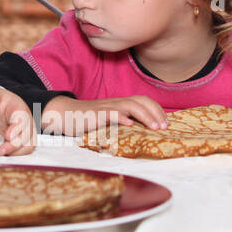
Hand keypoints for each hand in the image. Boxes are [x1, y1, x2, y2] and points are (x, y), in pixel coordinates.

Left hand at [0, 87, 35, 155]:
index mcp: (19, 109)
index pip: (24, 120)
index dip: (18, 129)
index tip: (8, 136)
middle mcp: (25, 123)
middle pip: (28, 137)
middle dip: (15, 146)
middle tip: (1, 150)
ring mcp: (23, 133)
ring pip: (27, 147)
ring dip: (15, 153)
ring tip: (0, 152)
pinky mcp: (18, 143)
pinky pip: (20, 152)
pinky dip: (12, 155)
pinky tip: (0, 153)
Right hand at [41, 95, 167, 135]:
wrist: (65, 115)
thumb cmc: (89, 120)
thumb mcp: (109, 120)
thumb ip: (123, 122)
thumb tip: (142, 132)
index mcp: (120, 104)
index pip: (143, 100)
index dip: (157, 109)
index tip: (166, 123)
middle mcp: (115, 103)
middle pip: (141, 100)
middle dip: (156, 112)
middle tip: (164, 127)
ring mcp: (106, 108)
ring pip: (130, 105)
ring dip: (145, 115)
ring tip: (154, 127)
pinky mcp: (96, 115)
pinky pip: (110, 113)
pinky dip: (121, 117)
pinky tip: (129, 123)